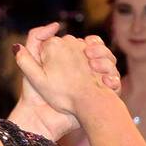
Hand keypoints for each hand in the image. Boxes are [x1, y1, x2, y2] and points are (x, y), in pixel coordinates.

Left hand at [9, 24, 118, 140]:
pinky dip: (113, 82)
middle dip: (101, 54)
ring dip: (108, 66)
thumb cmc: (34, 93)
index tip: (87, 50)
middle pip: (101, 53)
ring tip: (97, 72)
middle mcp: (83, 69)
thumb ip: (36, 40)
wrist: (43, 120)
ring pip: (110, 66)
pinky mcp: (97, 96)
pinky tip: (106, 84)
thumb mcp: (31, 63)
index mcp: (69, 60)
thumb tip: (56, 24)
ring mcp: (92, 82)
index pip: (87, 44)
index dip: (90, 44)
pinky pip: (114, 84)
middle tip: (93, 61)